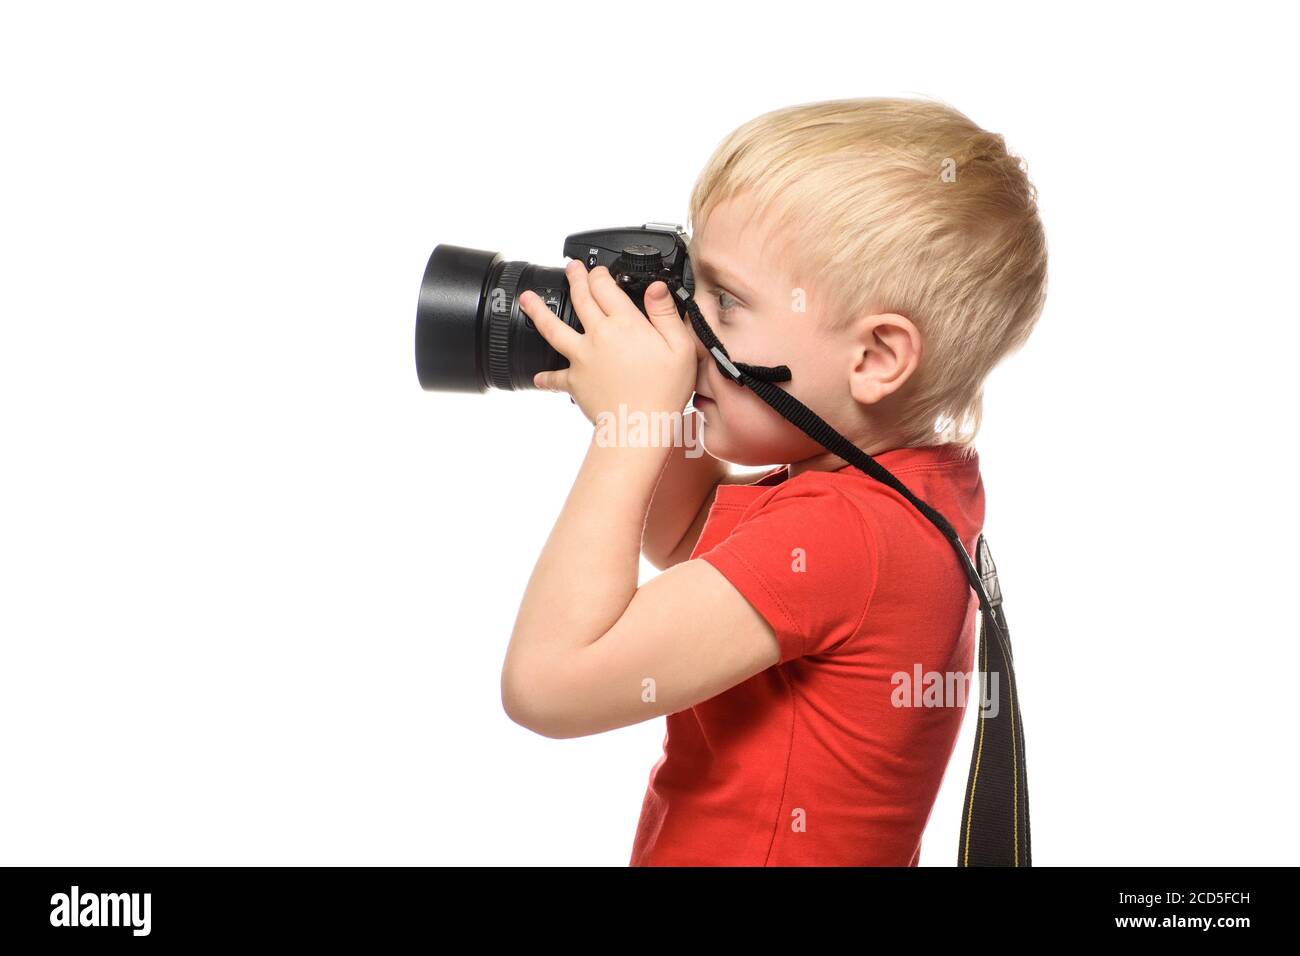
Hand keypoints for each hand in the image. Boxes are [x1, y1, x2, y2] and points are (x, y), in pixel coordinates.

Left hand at [518, 261, 696, 427]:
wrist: (639, 426)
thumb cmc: (663, 391)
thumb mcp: (681, 348)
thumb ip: (666, 314)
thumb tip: (656, 288)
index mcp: (625, 323)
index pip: (606, 287)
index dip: (601, 274)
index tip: (599, 270)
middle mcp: (598, 335)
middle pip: (580, 298)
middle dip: (574, 278)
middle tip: (571, 268)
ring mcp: (581, 357)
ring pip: (553, 328)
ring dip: (538, 311)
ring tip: (526, 299)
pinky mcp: (574, 381)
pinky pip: (555, 377)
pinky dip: (546, 376)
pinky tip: (538, 376)